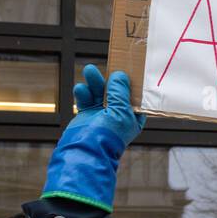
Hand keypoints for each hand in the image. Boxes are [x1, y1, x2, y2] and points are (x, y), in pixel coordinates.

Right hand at [41, 66, 145, 211]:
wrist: (84, 152)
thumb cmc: (107, 136)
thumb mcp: (118, 111)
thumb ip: (119, 92)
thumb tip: (120, 75)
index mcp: (133, 117)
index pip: (136, 95)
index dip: (133, 82)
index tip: (130, 65)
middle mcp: (119, 115)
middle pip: (116, 91)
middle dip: (111, 79)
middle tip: (107, 66)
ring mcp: (102, 115)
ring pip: (100, 93)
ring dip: (95, 82)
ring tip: (89, 70)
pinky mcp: (87, 115)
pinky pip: (86, 99)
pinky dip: (83, 93)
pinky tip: (80, 87)